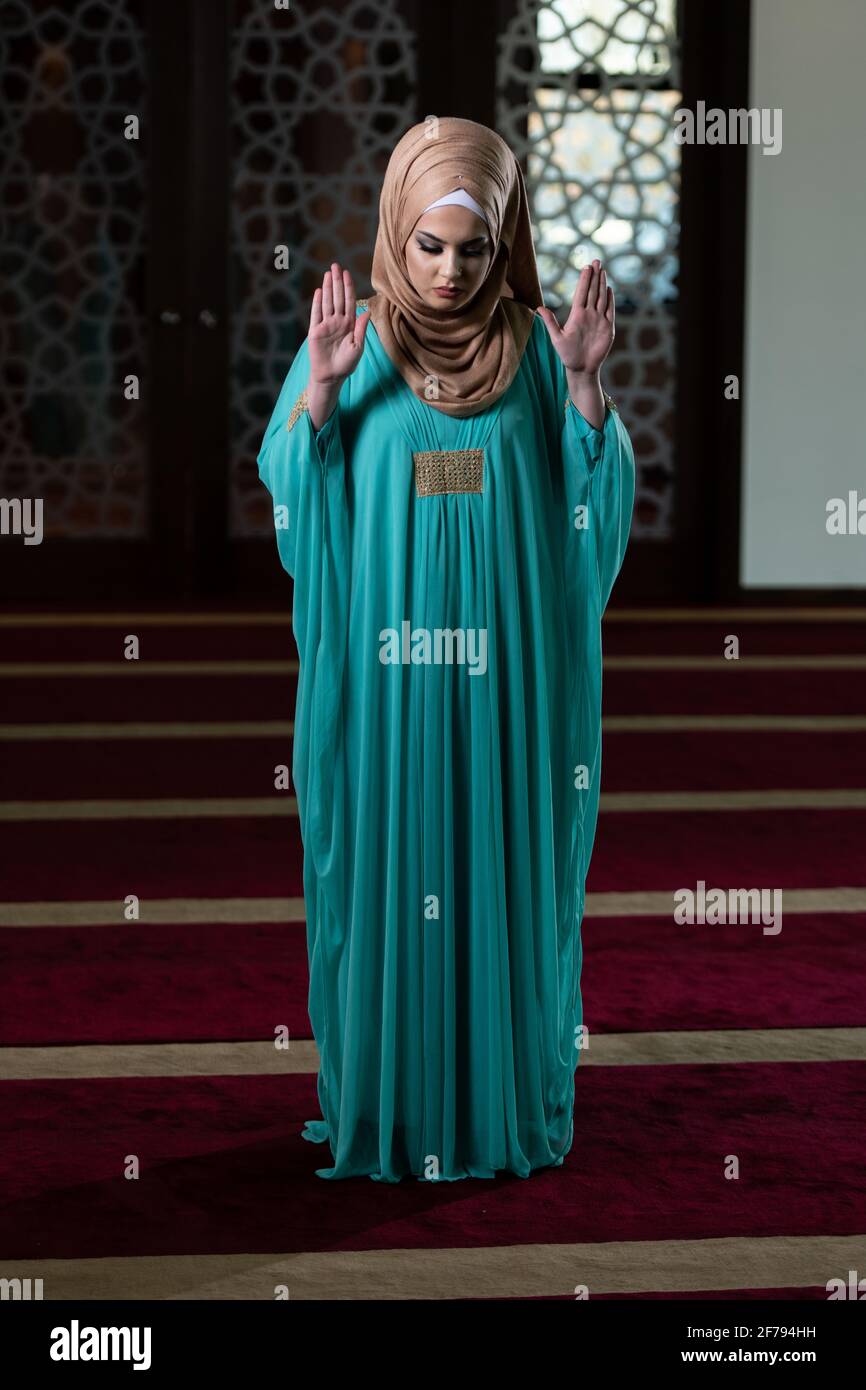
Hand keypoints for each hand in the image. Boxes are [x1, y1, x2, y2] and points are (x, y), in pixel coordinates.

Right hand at [308, 261, 369, 384]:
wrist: (331, 377)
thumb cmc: (346, 364)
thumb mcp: (358, 346)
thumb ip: (361, 328)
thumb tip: (367, 311)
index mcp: (349, 324)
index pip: (349, 301)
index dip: (348, 287)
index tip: (347, 273)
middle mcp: (337, 322)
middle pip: (337, 297)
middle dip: (337, 282)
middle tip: (336, 265)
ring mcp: (325, 325)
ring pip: (327, 302)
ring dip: (327, 288)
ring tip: (328, 273)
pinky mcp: (315, 331)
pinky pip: (316, 314)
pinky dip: (317, 302)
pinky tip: (318, 291)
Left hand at [535, 259, 614, 375]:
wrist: (581, 368)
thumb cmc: (567, 355)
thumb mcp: (557, 338)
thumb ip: (550, 322)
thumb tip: (539, 308)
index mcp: (577, 315)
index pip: (581, 293)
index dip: (584, 280)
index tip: (586, 267)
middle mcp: (589, 314)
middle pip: (592, 291)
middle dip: (595, 276)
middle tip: (596, 260)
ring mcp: (599, 320)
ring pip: (601, 297)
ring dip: (602, 284)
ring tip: (602, 270)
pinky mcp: (608, 327)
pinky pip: (610, 310)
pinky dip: (610, 300)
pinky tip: (609, 289)